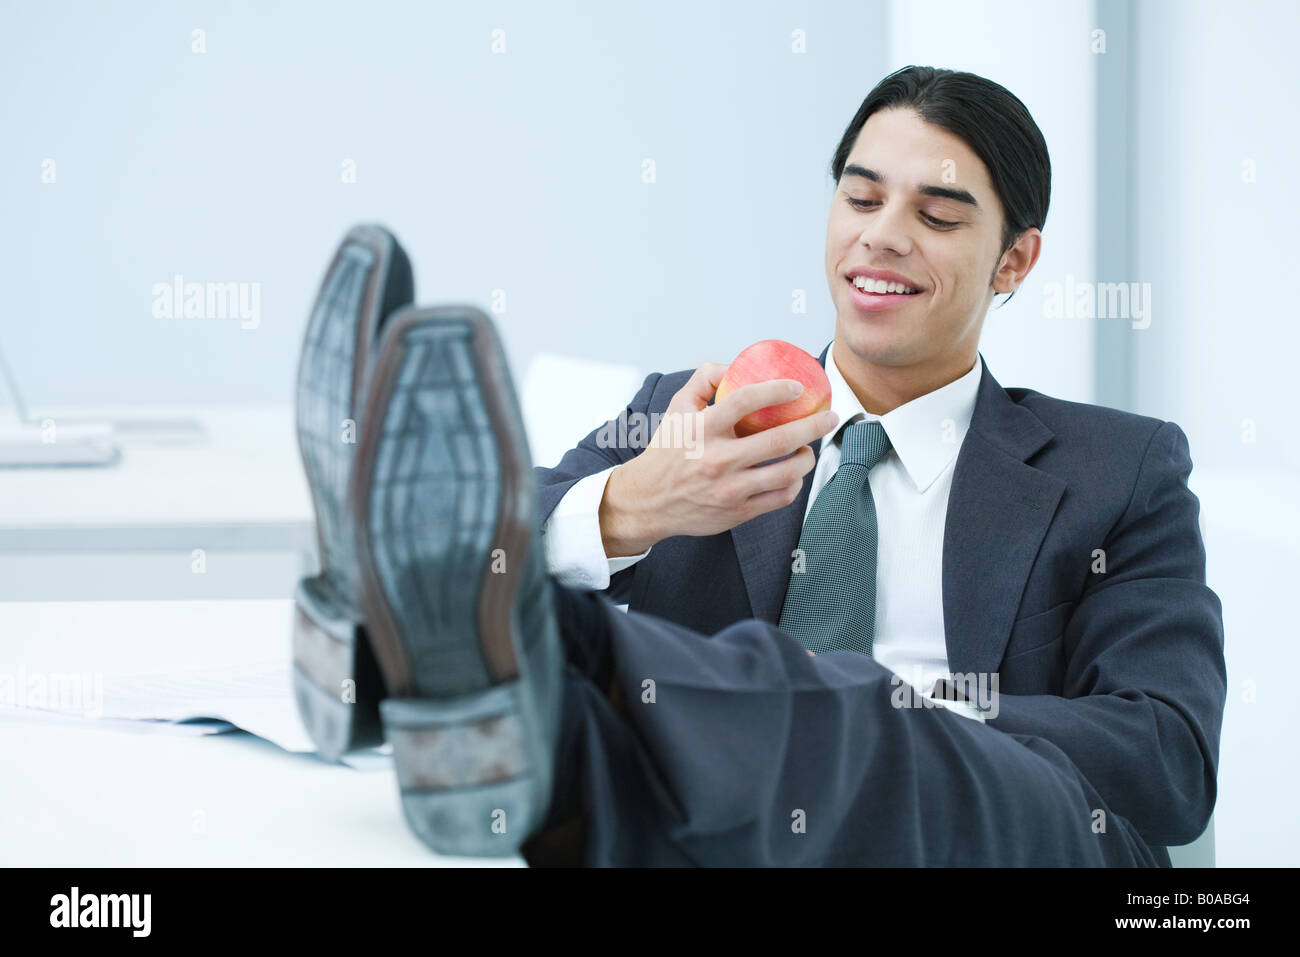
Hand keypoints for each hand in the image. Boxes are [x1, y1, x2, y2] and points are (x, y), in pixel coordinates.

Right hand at [599, 362, 837, 554]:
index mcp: (703, 429)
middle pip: (778, 440)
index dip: (776, 390)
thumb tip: (733, 365)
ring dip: (807, 457)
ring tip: (809, 448)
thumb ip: (703, 380)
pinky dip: (794, 484)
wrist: (647, 500)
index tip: (797, 387)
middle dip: (812, 426)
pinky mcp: (737, 511)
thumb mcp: (676, 409)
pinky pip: (779, 497)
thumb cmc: (667, 452)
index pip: (745, 401)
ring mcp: (730, 488)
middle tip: (829, 416)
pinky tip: (794, 474)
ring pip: (787, 473)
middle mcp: (717, 459)